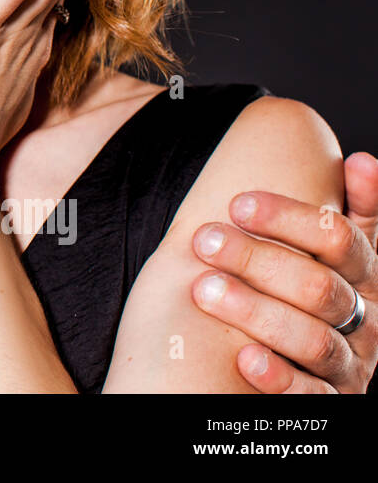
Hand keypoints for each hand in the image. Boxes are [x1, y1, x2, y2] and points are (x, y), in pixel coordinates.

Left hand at [190, 152, 377, 392]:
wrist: (310, 358)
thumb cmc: (313, 286)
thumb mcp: (338, 249)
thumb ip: (356, 209)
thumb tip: (362, 162)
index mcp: (368, 276)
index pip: (340, 239)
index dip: (290, 219)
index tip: (237, 203)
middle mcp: (367, 320)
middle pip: (319, 287)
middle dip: (257, 260)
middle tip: (204, 240)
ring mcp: (351, 364)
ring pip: (314, 339)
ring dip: (255, 312)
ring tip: (204, 288)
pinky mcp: (332, 403)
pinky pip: (311, 396)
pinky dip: (279, 377)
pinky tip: (244, 359)